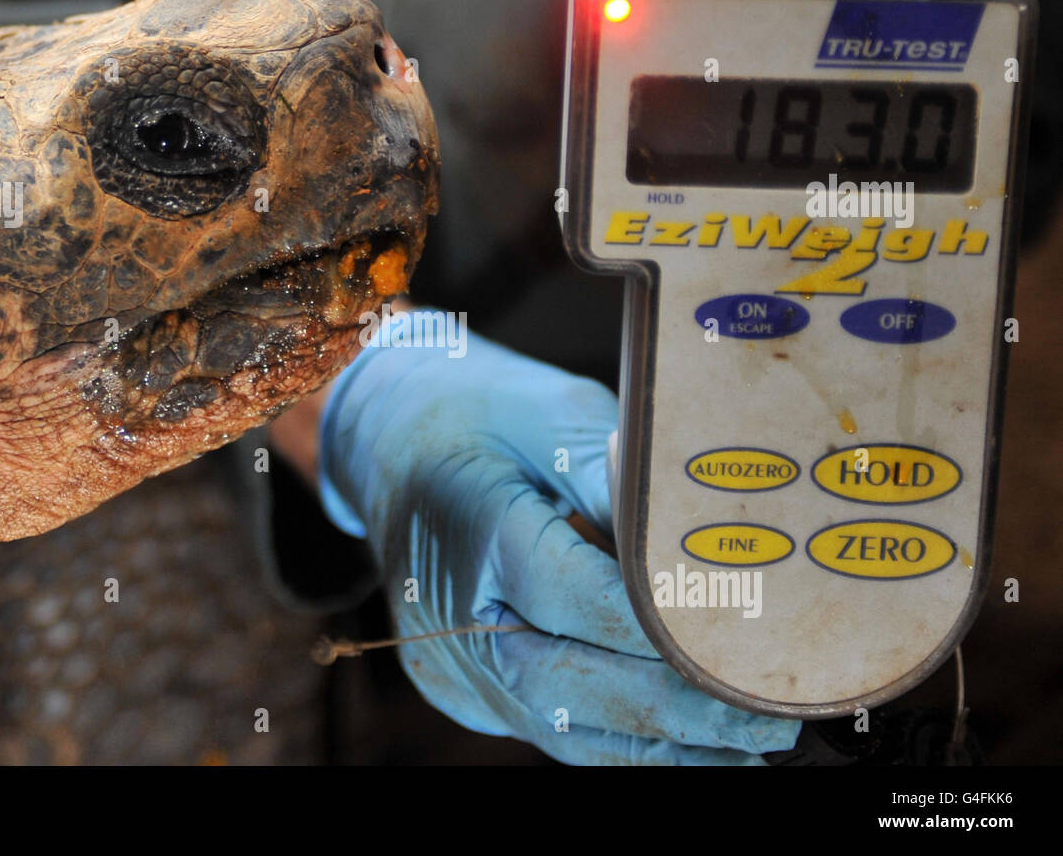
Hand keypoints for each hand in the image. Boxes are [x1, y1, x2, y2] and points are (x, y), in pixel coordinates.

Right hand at [317, 312, 800, 763]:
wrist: (392, 438)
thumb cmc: (484, 414)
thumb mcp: (564, 419)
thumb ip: (629, 493)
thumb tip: (709, 566)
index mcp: (476, 530)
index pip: (585, 602)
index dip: (674, 633)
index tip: (758, 648)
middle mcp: (451, 616)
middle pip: (573, 687)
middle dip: (680, 712)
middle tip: (769, 719)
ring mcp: (449, 663)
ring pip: (561, 730)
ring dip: (659, 746)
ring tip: (747, 748)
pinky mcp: (460, 687)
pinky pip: (547, 726)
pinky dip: (618, 740)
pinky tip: (686, 745)